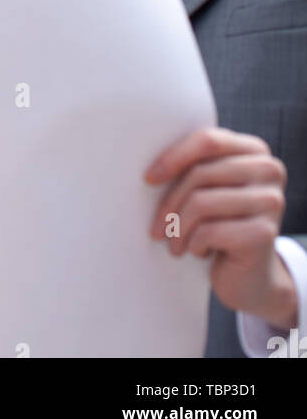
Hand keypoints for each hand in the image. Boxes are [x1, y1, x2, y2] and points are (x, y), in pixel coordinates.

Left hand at [145, 126, 296, 326]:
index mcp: (254, 149)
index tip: (149, 178)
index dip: (174, 157)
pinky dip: (194, 245)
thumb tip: (148, 163)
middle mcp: (269, 170)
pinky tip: (199, 252)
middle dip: (170, 203)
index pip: (208, 141)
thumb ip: (195, 167)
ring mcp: (271, 201)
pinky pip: (209, 231)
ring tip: (175, 244)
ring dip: (179, 229)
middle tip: (157, 228)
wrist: (252, 277)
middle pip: (200, 174)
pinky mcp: (265, 233)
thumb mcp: (210, 190)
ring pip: (201, 203)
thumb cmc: (222, 225)